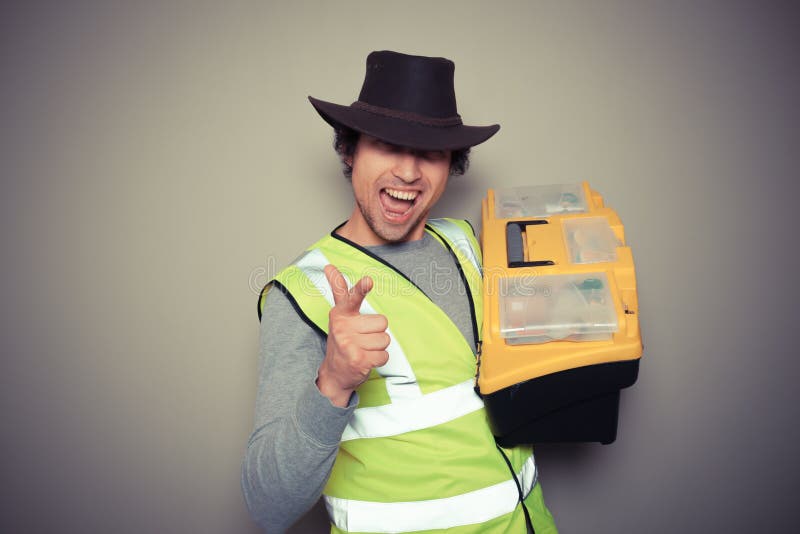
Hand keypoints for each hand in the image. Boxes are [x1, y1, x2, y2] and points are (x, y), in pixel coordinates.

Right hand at [316, 265, 389, 406]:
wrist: (334, 373)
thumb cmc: (343, 340)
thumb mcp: (340, 315)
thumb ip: (339, 291)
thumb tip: (329, 266)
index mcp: (341, 313)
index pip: (351, 297)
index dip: (361, 288)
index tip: (368, 280)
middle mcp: (343, 327)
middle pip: (382, 322)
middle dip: (377, 332)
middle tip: (362, 339)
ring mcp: (349, 343)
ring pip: (385, 339)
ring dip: (378, 347)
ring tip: (363, 349)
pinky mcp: (358, 359)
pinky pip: (384, 355)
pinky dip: (378, 360)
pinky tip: (365, 360)